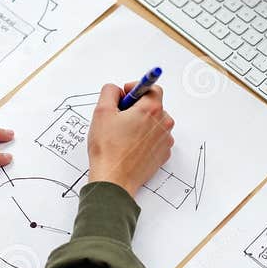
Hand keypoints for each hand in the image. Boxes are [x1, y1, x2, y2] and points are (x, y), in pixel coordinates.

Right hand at [87, 82, 174, 197]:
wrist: (114, 179)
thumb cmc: (108, 149)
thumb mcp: (102, 112)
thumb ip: (110, 92)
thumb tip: (116, 90)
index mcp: (151, 109)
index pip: (152, 88)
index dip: (136, 88)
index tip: (126, 95)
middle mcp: (163, 123)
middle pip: (154, 106)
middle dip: (137, 108)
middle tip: (120, 118)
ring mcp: (165, 140)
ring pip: (155, 123)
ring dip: (142, 124)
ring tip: (124, 135)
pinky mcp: (163, 154)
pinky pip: (156, 139)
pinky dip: (145, 139)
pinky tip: (130, 146)